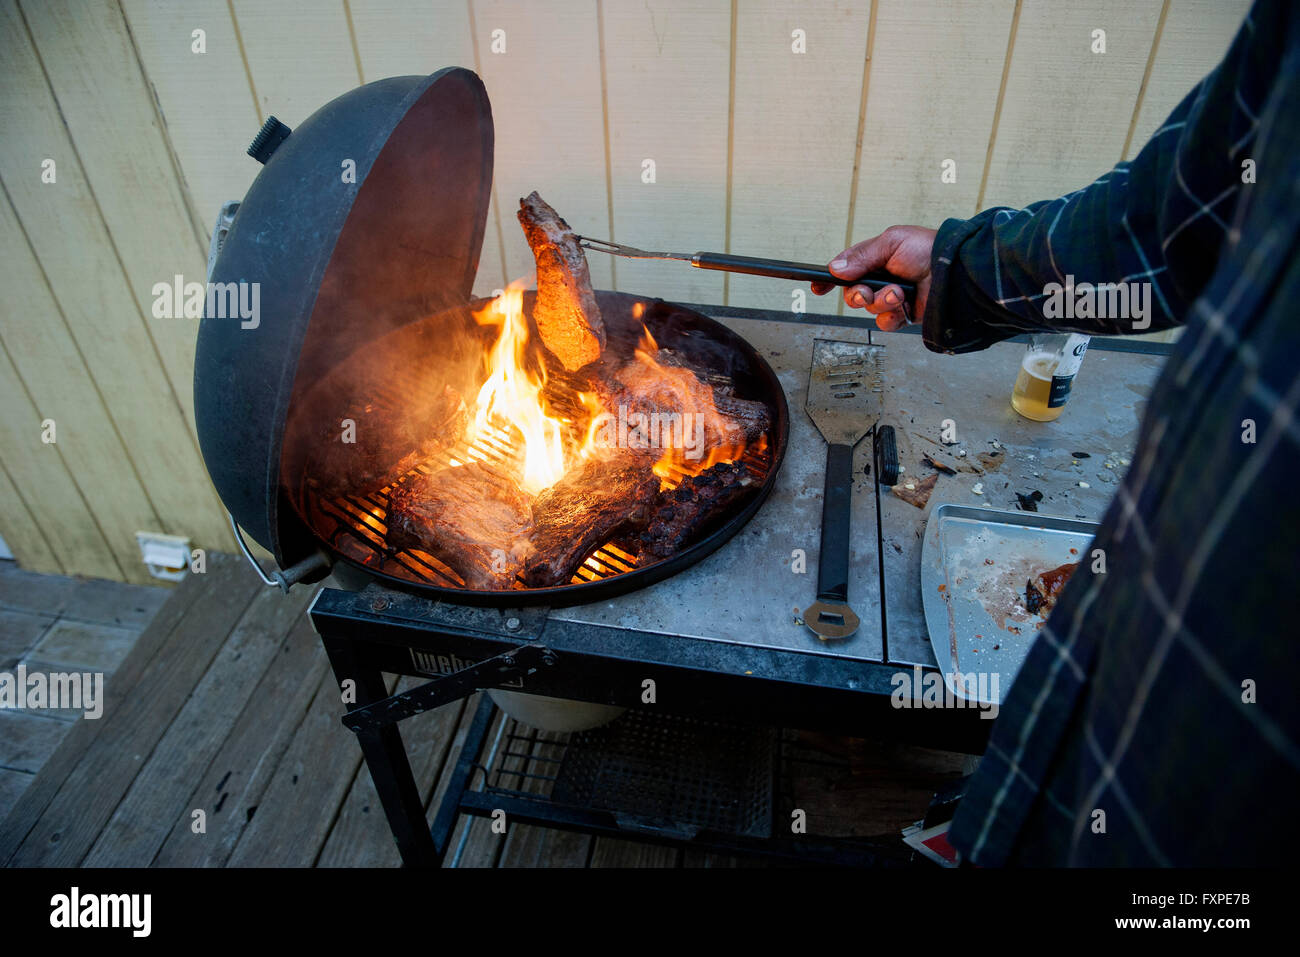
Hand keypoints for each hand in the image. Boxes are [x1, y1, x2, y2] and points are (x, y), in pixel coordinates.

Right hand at [811, 226, 935, 330]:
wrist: (956, 272)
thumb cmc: (929, 250)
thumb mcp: (891, 242)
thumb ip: (861, 256)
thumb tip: (835, 267)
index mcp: (876, 259)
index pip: (846, 270)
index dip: (831, 279)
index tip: (819, 287)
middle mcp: (882, 279)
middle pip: (853, 294)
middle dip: (857, 295)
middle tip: (867, 292)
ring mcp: (892, 298)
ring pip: (869, 309)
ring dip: (881, 302)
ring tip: (898, 292)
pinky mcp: (903, 315)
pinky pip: (884, 323)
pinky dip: (891, 316)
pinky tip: (903, 305)